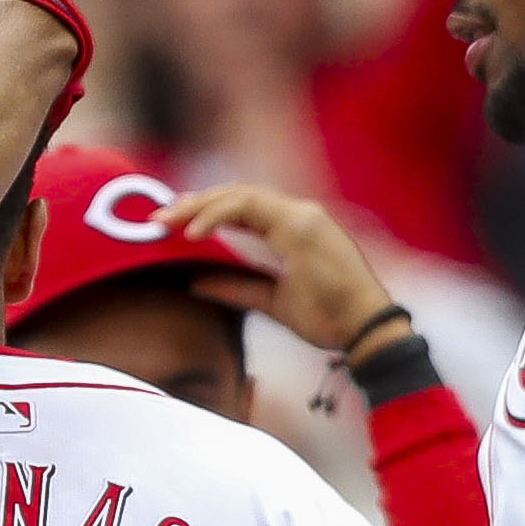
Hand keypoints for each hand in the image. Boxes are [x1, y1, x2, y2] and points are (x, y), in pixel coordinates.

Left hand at [158, 184, 410, 356]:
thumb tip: (196, 282)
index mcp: (296, 228)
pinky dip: (218, 216)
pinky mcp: (300, 226)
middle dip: (196, 203)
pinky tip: (194, 233)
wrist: (365, 330)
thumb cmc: (329, 319)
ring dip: (200, 205)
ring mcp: (301, 216)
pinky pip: (248, 208)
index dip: (208, 211)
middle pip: (237, 195)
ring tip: (168, 221)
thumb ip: (237, 287)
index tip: (176, 226)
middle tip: (159, 218)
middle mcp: (300, 214)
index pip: (244, 208)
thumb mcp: (273, 302)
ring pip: (240, 195)